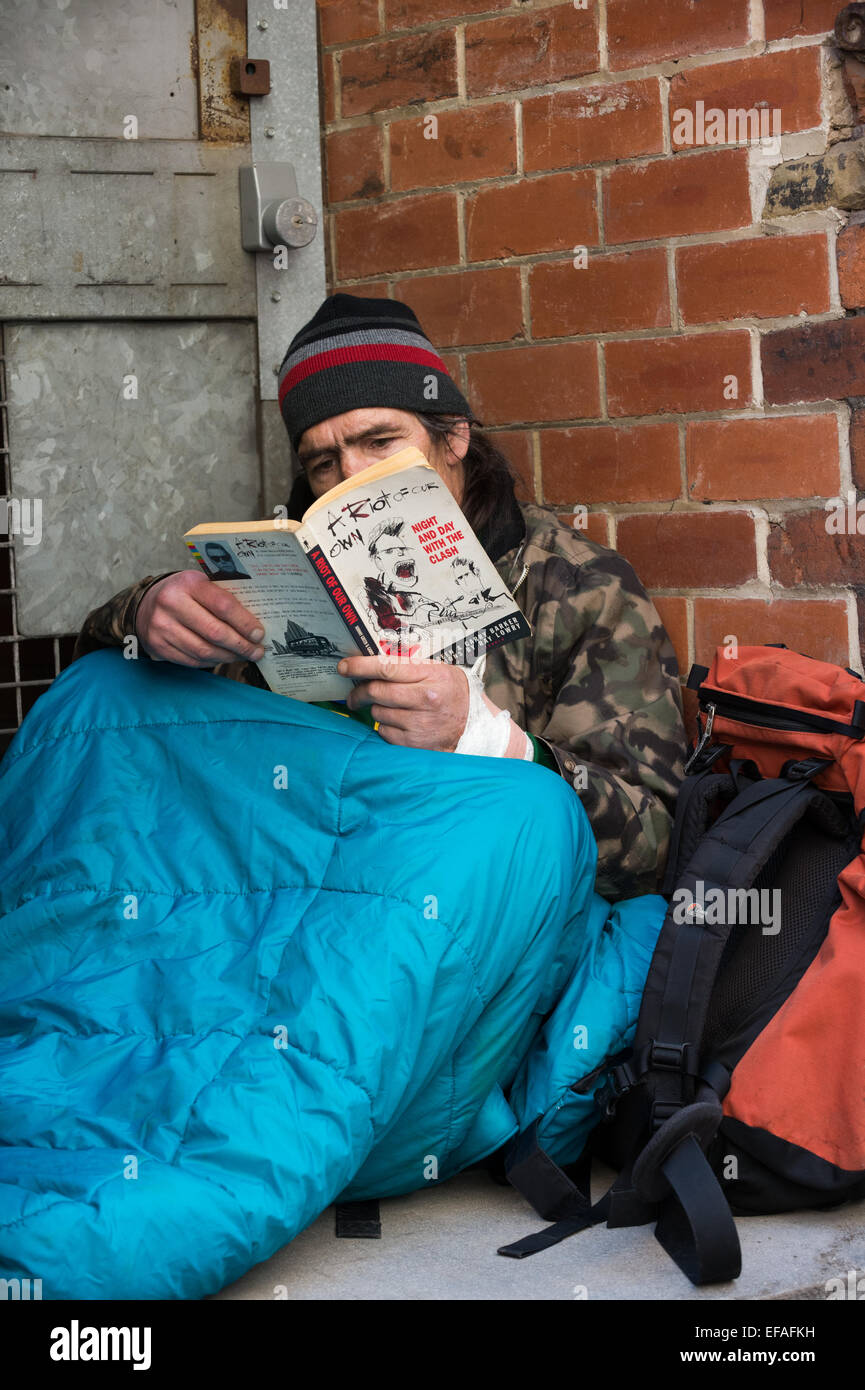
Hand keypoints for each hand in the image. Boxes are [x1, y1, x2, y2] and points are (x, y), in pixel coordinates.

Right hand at [135, 570, 265, 665]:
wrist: (145, 604)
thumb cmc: (183, 593)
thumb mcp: (200, 584)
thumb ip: (222, 597)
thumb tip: (254, 624)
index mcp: (188, 583)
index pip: (223, 605)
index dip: (244, 623)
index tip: (259, 634)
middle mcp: (171, 603)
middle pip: (215, 632)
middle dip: (241, 645)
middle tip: (257, 651)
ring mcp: (162, 627)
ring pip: (204, 650)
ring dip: (228, 657)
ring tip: (243, 656)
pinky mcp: (158, 646)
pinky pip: (192, 660)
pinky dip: (212, 661)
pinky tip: (224, 658)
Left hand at [340, 654, 469, 750]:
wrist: (473, 725)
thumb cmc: (452, 693)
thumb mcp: (438, 671)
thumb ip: (408, 666)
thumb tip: (370, 664)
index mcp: (431, 676)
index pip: (386, 667)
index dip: (360, 666)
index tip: (344, 667)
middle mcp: (426, 699)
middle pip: (376, 692)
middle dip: (359, 692)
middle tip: (355, 694)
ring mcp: (419, 723)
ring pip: (378, 713)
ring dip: (376, 710)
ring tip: (389, 709)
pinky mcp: (414, 743)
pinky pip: (384, 732)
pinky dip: (385, 727)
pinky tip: (398, 723)